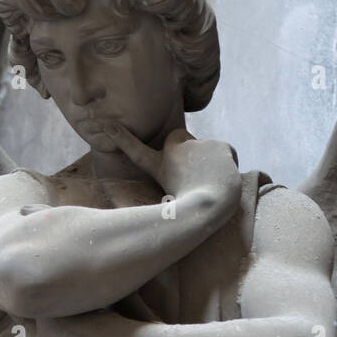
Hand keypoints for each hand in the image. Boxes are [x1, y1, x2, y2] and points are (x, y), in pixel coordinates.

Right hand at [105, 124, 241, 222]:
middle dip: (193, 159)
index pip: (136, 149)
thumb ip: (167, 196)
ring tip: (211, 185)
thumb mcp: (170, 204)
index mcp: (160, 164)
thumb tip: (137, 177)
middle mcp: (176, 149)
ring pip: (209, 152)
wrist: (210, 208)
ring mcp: (198, 144)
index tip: (106, 126)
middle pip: (186, 146)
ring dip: (213, 166)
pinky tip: (224, 179)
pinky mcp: (220, 144)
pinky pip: (228, 153)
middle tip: (196, 182)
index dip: (119, 137)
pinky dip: (230, 165)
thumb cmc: (192, 211)